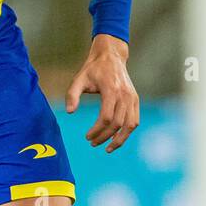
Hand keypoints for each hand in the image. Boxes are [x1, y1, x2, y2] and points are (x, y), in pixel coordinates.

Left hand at [65, 34, 138, 152]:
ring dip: (120, 139)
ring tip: (108, 149)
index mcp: (111, 90)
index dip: (97, 130)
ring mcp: (132, 97)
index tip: (86, 136)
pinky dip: (127, 132)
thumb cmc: (93, 69)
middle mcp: (124, 95)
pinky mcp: (135, 99)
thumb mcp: (78, 79)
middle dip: (105, 137)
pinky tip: (117, 139)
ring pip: (130, 125)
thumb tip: (70, 112)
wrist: (111, 56)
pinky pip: (134, 120)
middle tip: (92, 143)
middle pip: (117, 124)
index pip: (106, 117)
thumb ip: (72, 95)